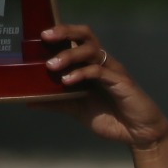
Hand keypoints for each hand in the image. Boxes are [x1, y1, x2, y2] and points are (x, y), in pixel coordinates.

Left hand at [36, 25, 167, 150]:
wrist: (139, 135)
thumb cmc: (112, 119)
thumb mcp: (77, 109)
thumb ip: (56, 102)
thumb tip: (28, 100)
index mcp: (93, 65)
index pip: (77, 39)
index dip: (61, 32)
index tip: (40, 35)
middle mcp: (103, 63)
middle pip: (86, 35)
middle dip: (65, 32)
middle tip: (45, 36)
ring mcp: (113, 71)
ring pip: (91, 51)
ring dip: (69, 55)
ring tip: (52, 66)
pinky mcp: (122, 82)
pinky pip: (99, 71)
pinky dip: (81, 73)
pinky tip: (68, 81)